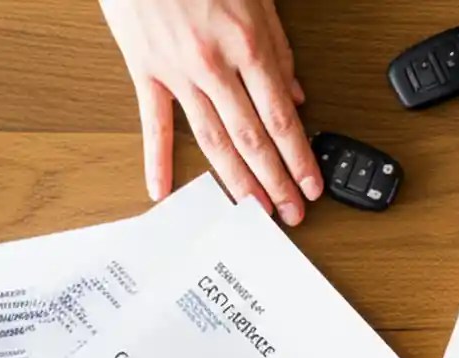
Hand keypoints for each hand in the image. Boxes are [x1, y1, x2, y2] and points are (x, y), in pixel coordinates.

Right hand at [100, 0, 322, 224]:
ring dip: (236, 180)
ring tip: (253, 209)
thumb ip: (279, 49)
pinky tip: (161, 191)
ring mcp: (176, 71)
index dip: (300, 157)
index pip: (281, 117)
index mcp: (246, 44)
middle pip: (252, 137)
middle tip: (292, 212)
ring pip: (212, 139)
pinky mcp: (145, 70)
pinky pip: (153, 124)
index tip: (313, 185)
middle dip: (276, 181)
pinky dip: (157, 160)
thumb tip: (296, 96)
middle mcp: (212, 64)